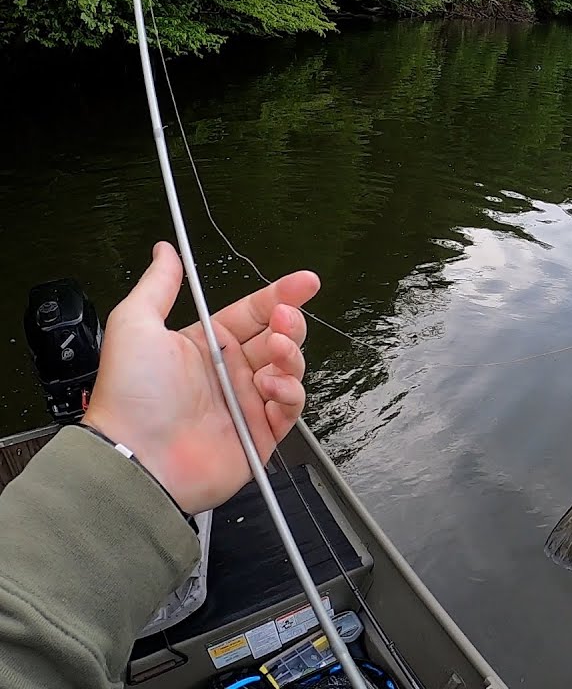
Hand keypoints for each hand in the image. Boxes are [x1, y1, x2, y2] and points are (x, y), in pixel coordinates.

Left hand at [83, 242, 319, 513]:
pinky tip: (271, 387)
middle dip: (290, 323)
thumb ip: (158, 285)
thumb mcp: (135, 324)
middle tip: (285, 318)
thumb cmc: (131, 395)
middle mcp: (229, 373)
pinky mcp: (261, 434)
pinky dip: (289, 393)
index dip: (280, 294)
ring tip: (276, 352)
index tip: (305, 281)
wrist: (138, 456)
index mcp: (206, 345)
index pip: (253, 312)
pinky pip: (291, 407)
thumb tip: (165, 251)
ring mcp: (247, 403)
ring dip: (290, 354)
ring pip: (290, 369)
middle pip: (279, 337)